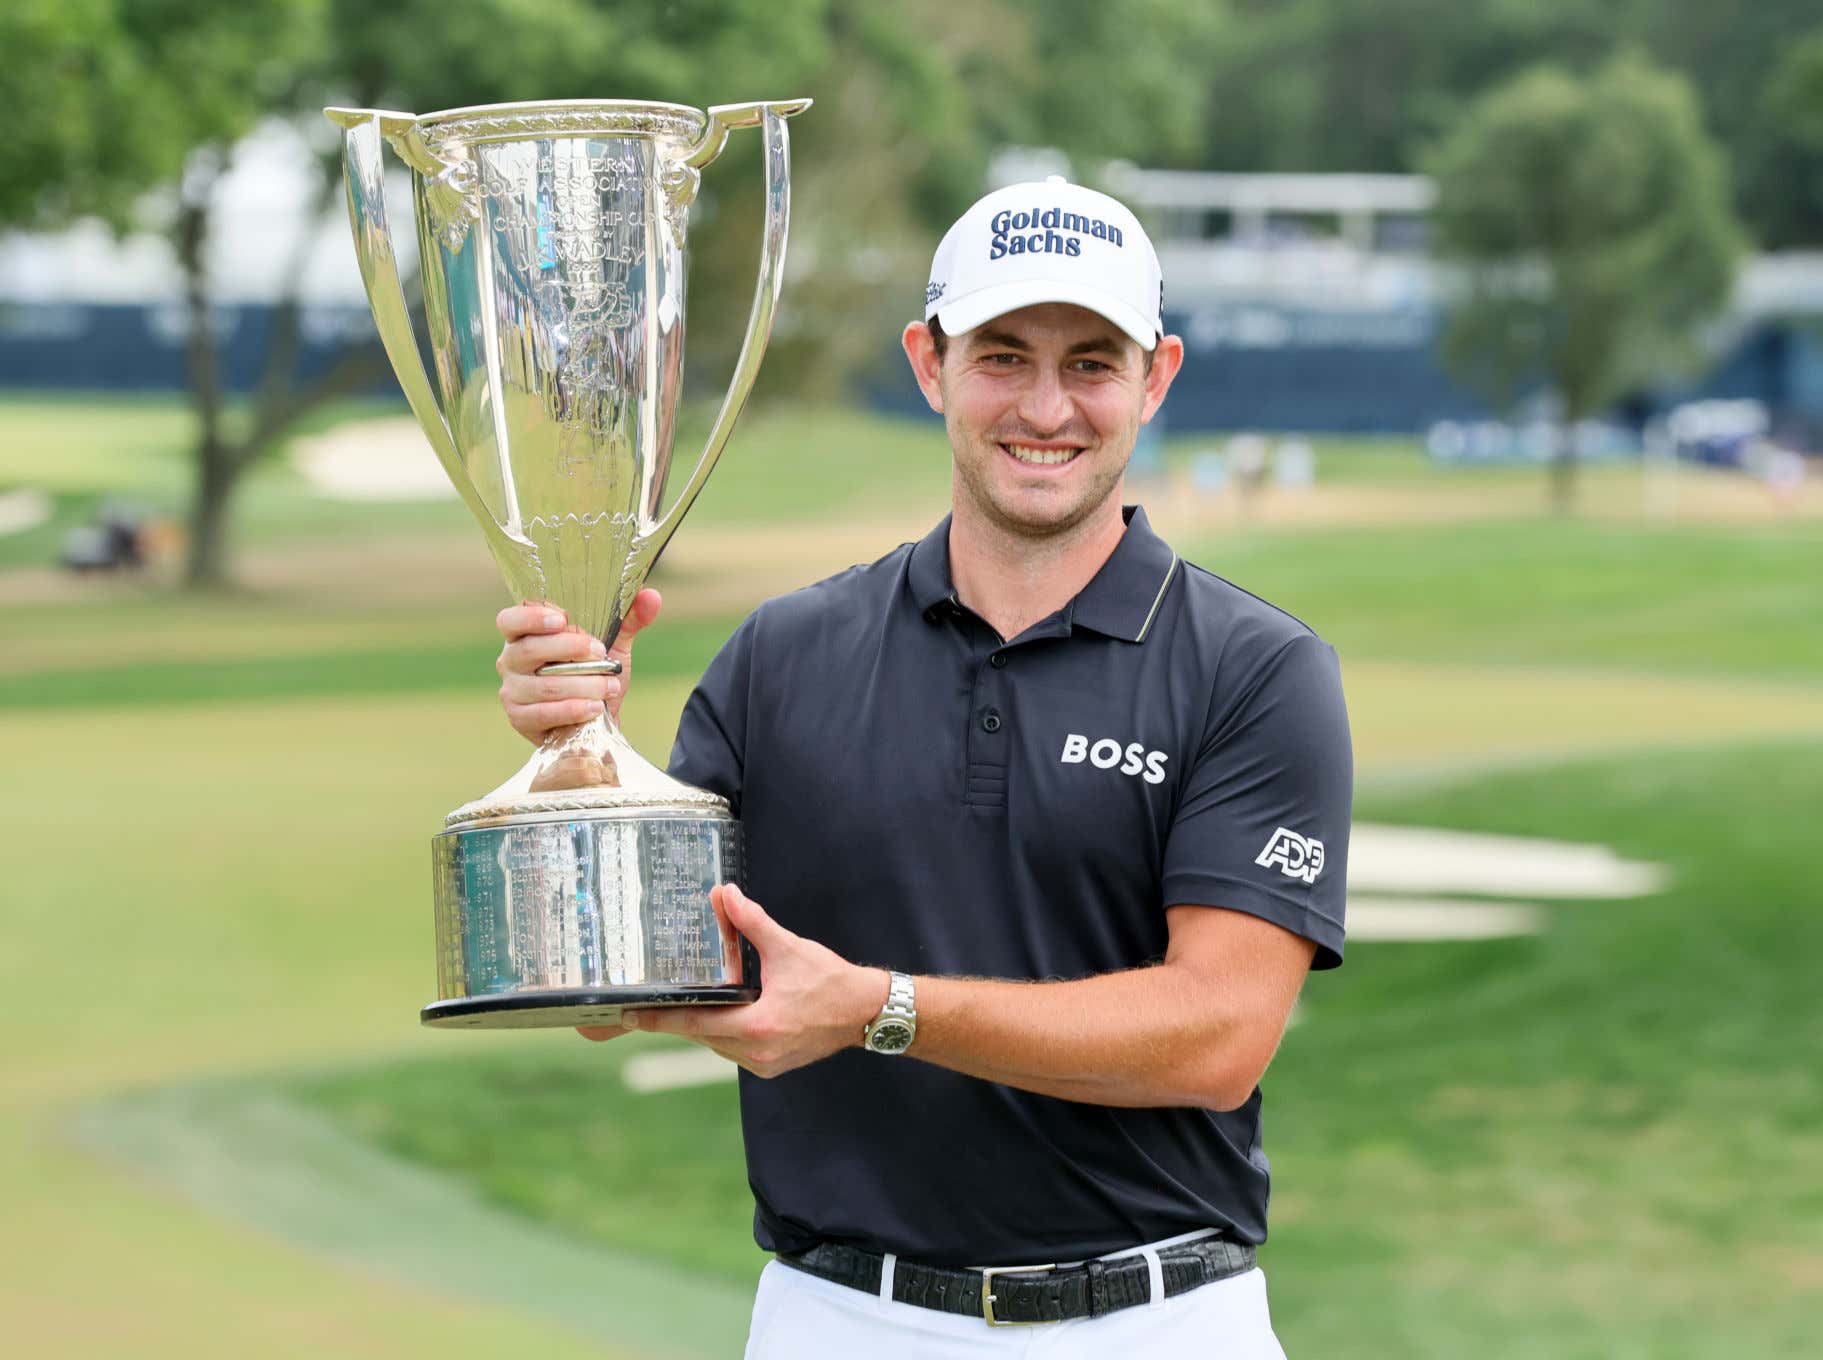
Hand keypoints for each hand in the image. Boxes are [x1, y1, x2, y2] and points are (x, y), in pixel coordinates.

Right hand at [495, 588, 660, 743]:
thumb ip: (629, 620)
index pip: (510, 619)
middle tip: (600, 653)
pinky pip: (542, 714)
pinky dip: (571, 710)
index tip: (562, 619)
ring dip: (581, 685)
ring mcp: (512, 691)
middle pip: (528, 650)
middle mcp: (510, 660)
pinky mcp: (519, 718)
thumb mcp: (614, 645)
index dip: (531, 617)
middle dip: (569, 650)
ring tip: (610, 686)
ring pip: (542, 685)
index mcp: (525, 634)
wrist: (597, 716)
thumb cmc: (596, 672)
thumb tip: (651, 596)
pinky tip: (594, 707)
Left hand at [595, 884, 889, 1077]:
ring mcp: (764, 1065)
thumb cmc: (830, 981)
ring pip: (717, 1046)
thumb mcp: (788, 948)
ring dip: (703, 1027)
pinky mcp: (772, 1067)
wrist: (866, 1012)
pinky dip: (725, 1034)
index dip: (659, 1019)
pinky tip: (722, 1016)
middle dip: (678, 1018)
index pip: (694, 1023)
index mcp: (756, 1026)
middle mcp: (756, 1054)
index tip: (630, 1015)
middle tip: (646, 1006)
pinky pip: (735, 1051)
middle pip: (701, 1036)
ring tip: (680, 1006)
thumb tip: (725, 894)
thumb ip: (752, 922)